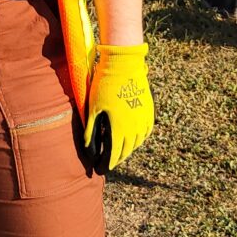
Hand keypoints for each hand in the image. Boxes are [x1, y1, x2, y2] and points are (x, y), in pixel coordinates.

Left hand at [83, 43, 152, 170]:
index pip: (112, 155)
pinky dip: (138, 139)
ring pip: (136, 143)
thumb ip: (91, 131)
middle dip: (115, 160)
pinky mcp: (148, 111)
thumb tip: (88, 151)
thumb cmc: (104, 86)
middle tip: (106, 164)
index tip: (98, 170)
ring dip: (127, 150)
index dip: (104, 164)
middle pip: (125, 151)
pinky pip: (145, 132)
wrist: (124, 65)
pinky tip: (133, 140)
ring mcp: (143, 120)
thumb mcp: (93, 109)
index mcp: (119, 129)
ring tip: (118, 153)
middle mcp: (134, 129)